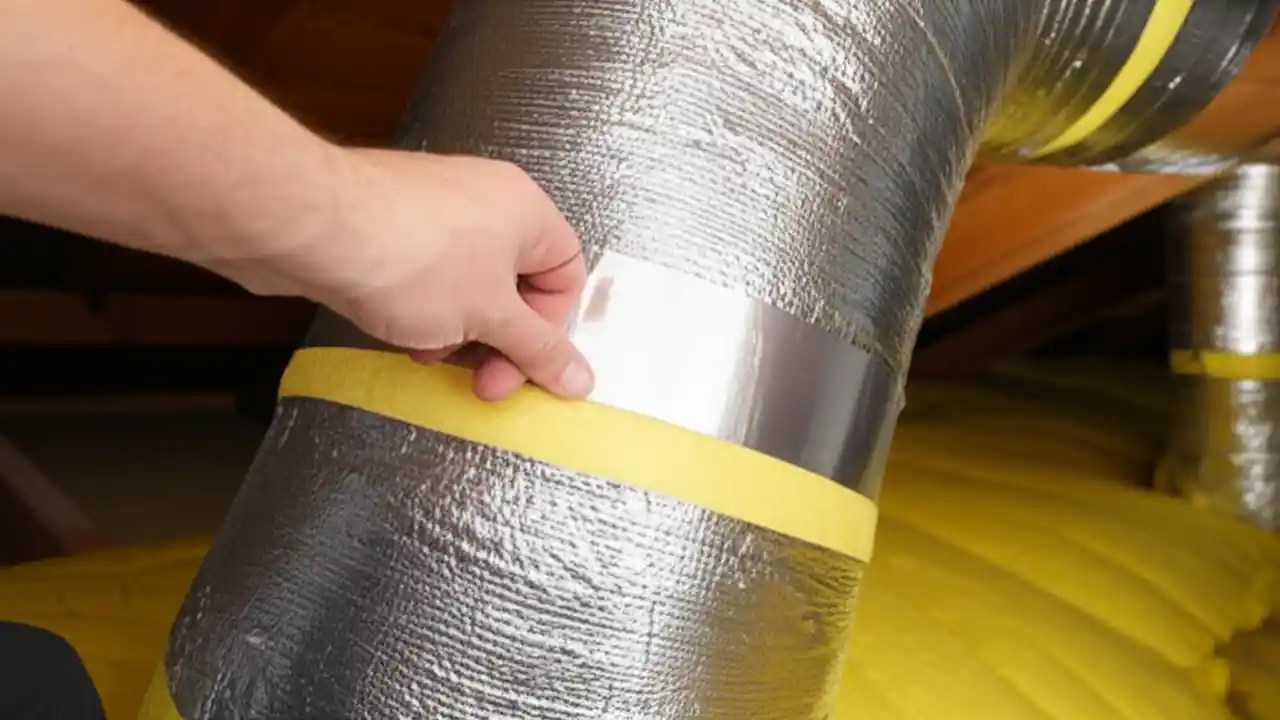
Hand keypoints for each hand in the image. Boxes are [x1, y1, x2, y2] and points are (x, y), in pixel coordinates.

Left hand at [236, 148, 594, 401]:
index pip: (566, 274)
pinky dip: (424, 309)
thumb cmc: (412, 259)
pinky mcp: (391, 222)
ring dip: (459, 330)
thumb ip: (539, 350)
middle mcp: (486, 199)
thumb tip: (580, 380)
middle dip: (501, 340)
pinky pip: (427, 275)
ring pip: (468, 285)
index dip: (551, 328)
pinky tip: (400, 330)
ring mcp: (435, 208)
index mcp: (526, 209)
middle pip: (516, 284)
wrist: (312, 227)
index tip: (526, 368)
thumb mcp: (490, 318)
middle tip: (484, 381)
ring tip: (429, 350)